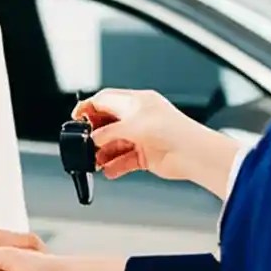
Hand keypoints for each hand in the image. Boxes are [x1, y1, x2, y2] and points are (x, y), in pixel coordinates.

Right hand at [74, 88, 239, 194]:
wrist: (194, 154)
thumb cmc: (172, 131)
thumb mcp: (132, 126)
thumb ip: (108, 132)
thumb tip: (93, 139)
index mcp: (137, 102)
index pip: (106, 99)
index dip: (89, 108)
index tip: (76, 119)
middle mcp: (139, 118)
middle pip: (108, 123)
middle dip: (95, 135)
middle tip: (84, 144)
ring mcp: (142, 137)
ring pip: (115, 144)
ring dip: (103, 153)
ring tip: (94, 162)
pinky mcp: (146, 155)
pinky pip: (124, 160)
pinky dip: (115, 165)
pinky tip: (108, 171)